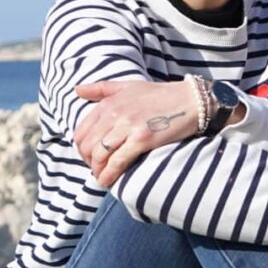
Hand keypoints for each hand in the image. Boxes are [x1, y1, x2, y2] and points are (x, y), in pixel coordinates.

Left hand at [73, 79, 199, 186]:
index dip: (82, 149)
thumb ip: (101, 89)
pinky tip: (108, 181)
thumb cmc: (160, 94)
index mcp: (109, 103)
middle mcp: (115, 113)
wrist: (190, 100)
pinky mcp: (142, 139)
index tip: (90, 157)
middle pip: (87, 146)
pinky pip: (117, 161)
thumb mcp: (127, 86)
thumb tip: (77, 90)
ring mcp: (128, 126)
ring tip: (103, 177)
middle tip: (97, 169)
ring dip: (98, 171)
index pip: (81, 131)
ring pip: (100, 155)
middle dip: (88, 162)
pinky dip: (109, 174)